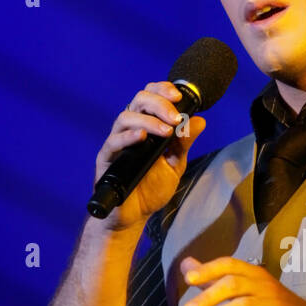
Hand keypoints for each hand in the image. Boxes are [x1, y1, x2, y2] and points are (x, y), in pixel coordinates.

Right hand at [93, 82, 206, 231]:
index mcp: (146, 126)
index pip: (149, 97)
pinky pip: (113, 142)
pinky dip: (128, 137)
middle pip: (138, 101)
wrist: (135, 215)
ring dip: (148, 120)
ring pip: (125, 118)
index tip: (178, 96)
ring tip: (166, 131)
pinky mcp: (106, 160)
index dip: (162, 90)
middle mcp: (129, 130)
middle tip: (175, 117)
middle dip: (159, 103)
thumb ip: (184, 143)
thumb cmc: (152, 188)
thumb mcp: (175, 164)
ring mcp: (116, 144)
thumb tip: (200, 121)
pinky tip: (142, 137)